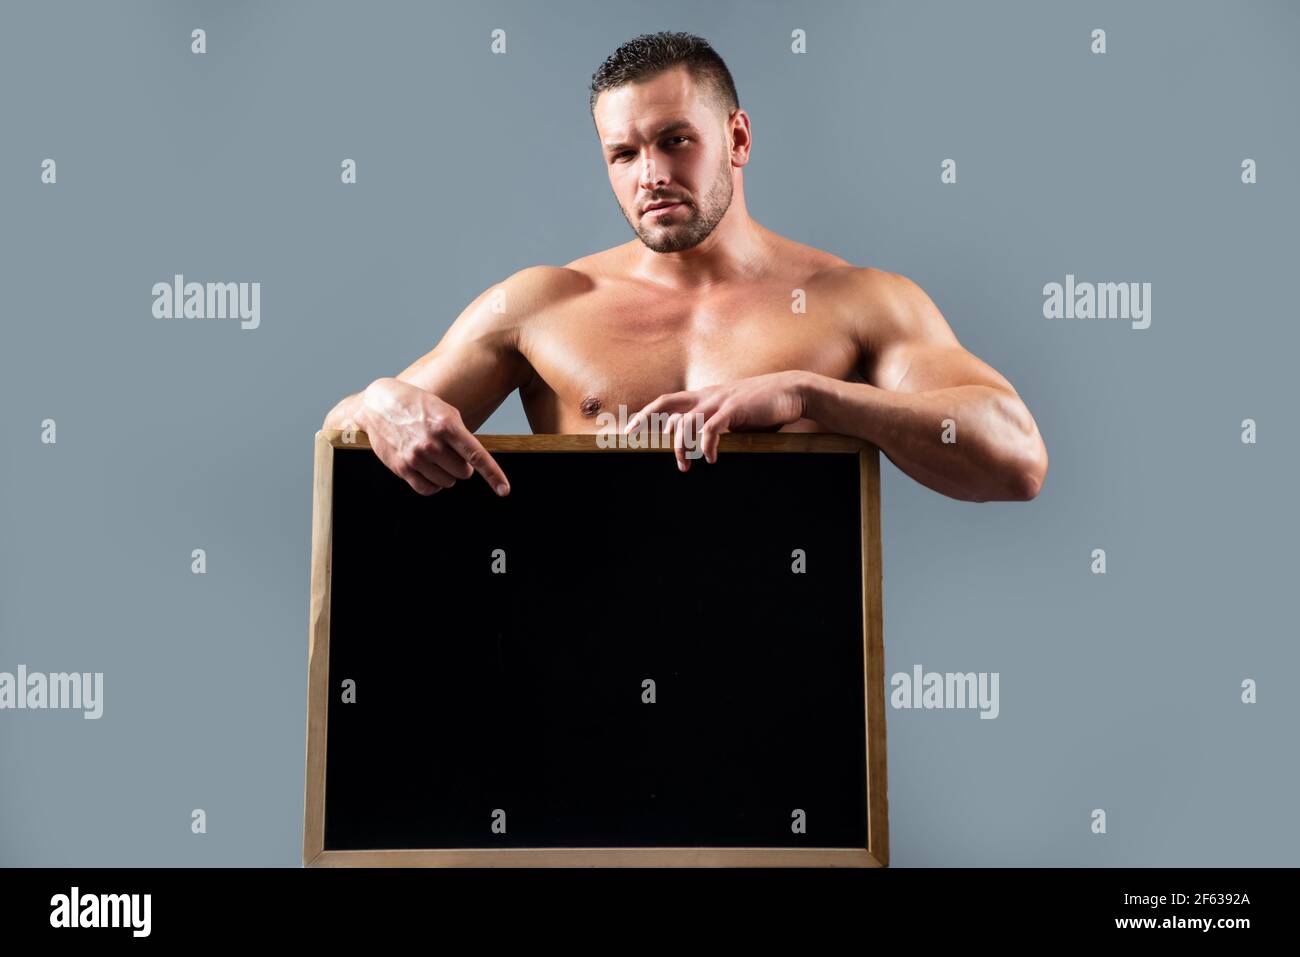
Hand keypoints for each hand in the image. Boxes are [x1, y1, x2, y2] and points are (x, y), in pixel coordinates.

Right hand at [357, 378, 509, 496]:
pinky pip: (427, 489)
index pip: (476, 455)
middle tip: (450, 452)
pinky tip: (430, 472)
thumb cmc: (415, 405)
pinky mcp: (401, 468)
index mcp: (446, 425)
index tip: (504, 490)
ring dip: (447, 474)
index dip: (493, 475)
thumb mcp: (443, 410)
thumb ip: (460, 433)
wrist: (378, 405)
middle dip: (462, 465)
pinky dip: (433, 484)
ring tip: (436, 457)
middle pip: (463, 472)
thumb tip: (474, 459)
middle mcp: (431, 443)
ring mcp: (415, 457)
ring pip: (447, 482)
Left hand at [625, 371, 809, 471]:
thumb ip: (715, 426)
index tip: (629, 430)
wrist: (791, 391)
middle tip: (630, 438)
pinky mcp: (735, 408)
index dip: (646, 414)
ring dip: (681, 446)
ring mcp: (720, 400)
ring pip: (687, 421)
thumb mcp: (733, 416)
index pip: (667, 402)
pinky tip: (712, 459)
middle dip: (645, 419)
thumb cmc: (762, 407)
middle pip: (667, 404)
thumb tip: (699, 447)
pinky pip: (712, 428)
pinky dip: (708, 446)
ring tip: (685, 466)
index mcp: (704, 396)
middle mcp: (707, 395)